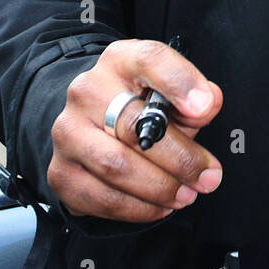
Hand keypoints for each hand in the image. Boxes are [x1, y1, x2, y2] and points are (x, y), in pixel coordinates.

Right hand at [47, 38, 223, 222]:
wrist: (96, 124)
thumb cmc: (144, 106)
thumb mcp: (173, 92)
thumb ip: (196, 96)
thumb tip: (206, 104)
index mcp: (121, 61)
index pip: (149, 60)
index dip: (179, 82)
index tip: (204, 107)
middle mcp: (87, 91)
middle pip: (134, 125)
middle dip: (180, 158)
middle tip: (207, 177)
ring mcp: (69, 131)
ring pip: (116, 166)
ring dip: (159, 188)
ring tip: (187, 194)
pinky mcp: (61, 172)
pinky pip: (102, 198)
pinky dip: (138, 208)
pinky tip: (159, 206)